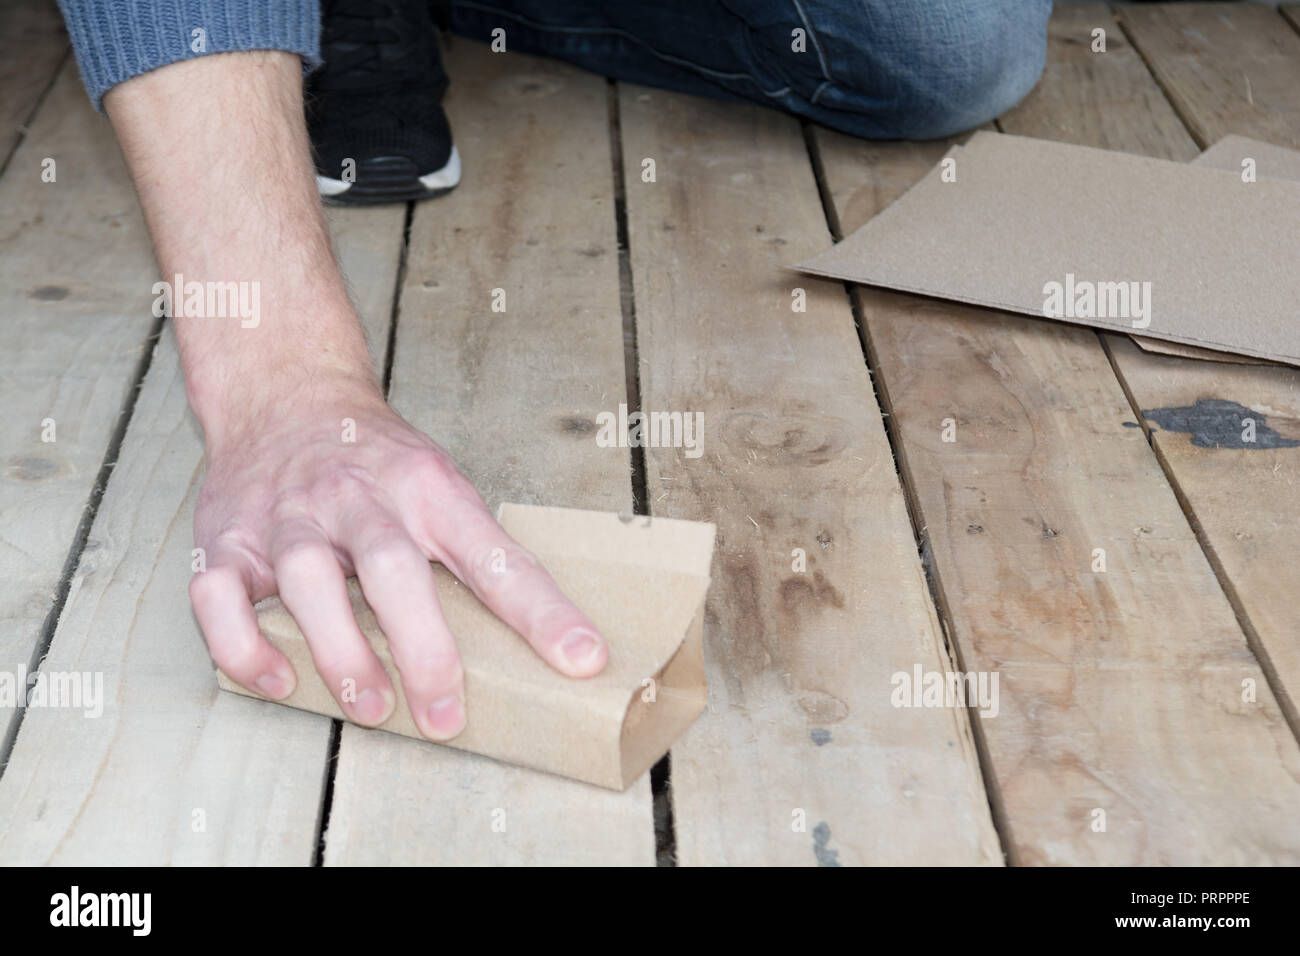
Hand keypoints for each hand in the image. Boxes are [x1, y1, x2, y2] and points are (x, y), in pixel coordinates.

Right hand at [189, 379, 608, 739]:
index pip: (493, 553)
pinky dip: (244, 645)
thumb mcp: (442, 485)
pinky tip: (280, 680)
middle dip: (422, 647)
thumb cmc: (376, 460)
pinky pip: (219, 596)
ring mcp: (289, 517)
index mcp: (427, 487)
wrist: (286, 394)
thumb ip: (479, 552)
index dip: (542, 611)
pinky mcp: (227, 539)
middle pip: (392, 566)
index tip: (582, 659)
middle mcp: (358, 497)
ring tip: (372, 708)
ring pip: (307, 579)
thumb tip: (546, 636)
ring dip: (340, 650)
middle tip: (446, 715)